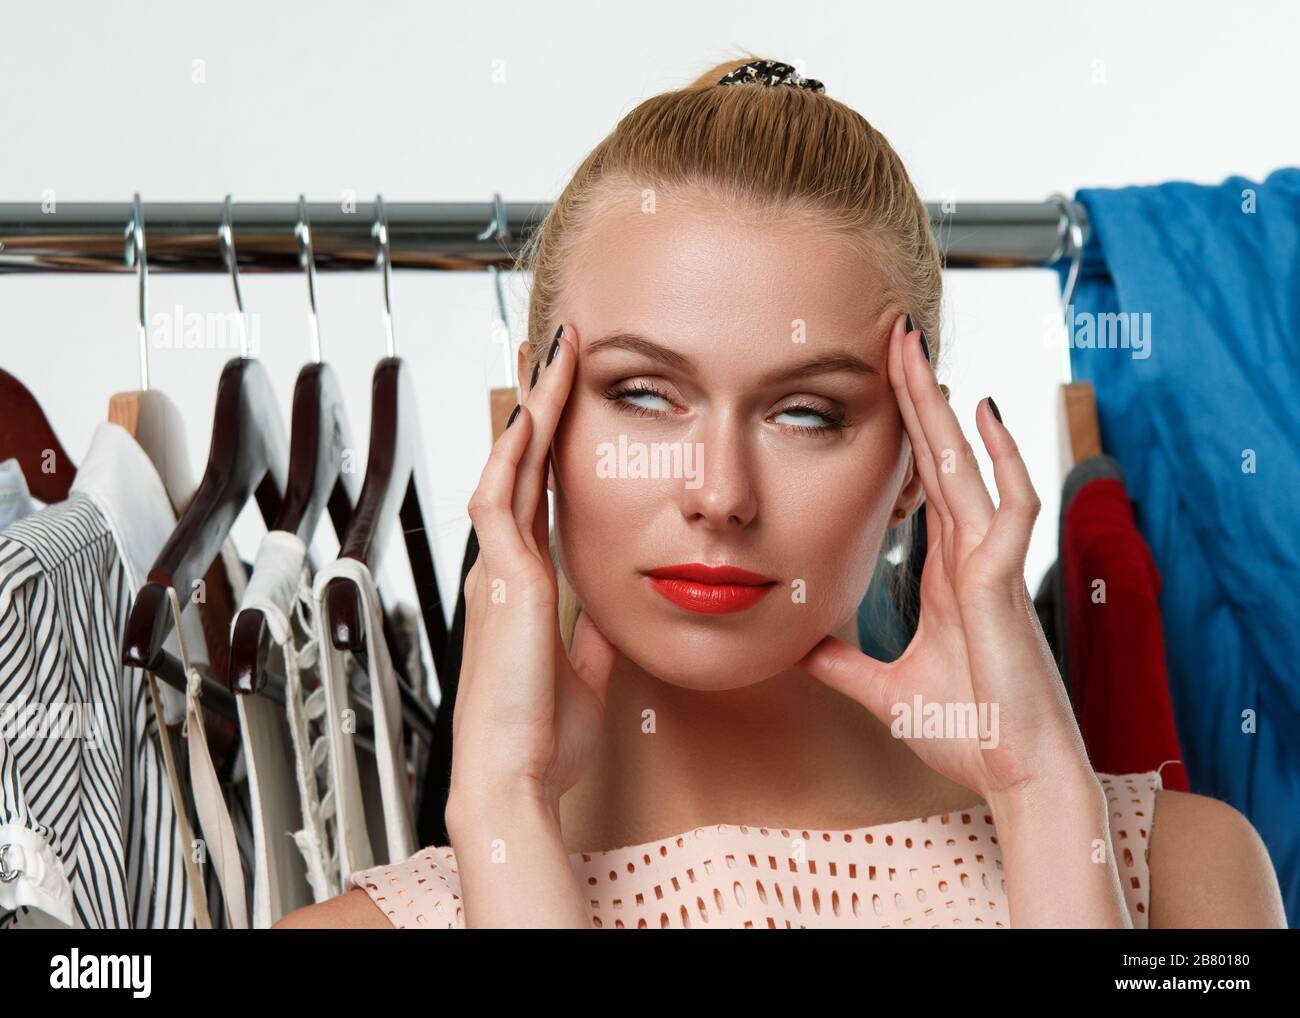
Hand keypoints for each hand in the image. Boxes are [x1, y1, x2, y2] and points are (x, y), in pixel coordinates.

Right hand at [448, 326, 618, 815]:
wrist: (514, 779)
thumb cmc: (541, 740)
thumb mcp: (584, 677)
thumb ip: (592, 641)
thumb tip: (610, 621)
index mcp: (523, 588)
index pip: (537, 497)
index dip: (549, 449)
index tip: (564, 405)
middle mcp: (503, 569)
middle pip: (520, 466)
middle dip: (537, 406)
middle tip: (551, 352)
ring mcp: (498, 571)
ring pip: (509, 467)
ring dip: (530, 410)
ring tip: (549, 356)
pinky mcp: (503, 581)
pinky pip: (501, 498)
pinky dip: (514, 452)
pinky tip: (534, 412)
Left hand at [796, 312, 1089, 802]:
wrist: (1013, 777)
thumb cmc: (968, 733)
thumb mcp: (882, 690)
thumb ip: (841, 663)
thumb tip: (796, 646)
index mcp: (946, 573)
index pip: (921, 483)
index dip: (904, 433)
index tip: (881, 385)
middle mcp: (970, 556)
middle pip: (939, 458)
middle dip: (917, 398)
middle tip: (895, 337)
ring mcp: (991, 565)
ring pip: (968, 466)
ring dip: (944, 408)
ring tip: (920, 351)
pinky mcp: (1005, 584)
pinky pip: (1012, 506)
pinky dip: (1003, 458)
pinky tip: (985, 414)